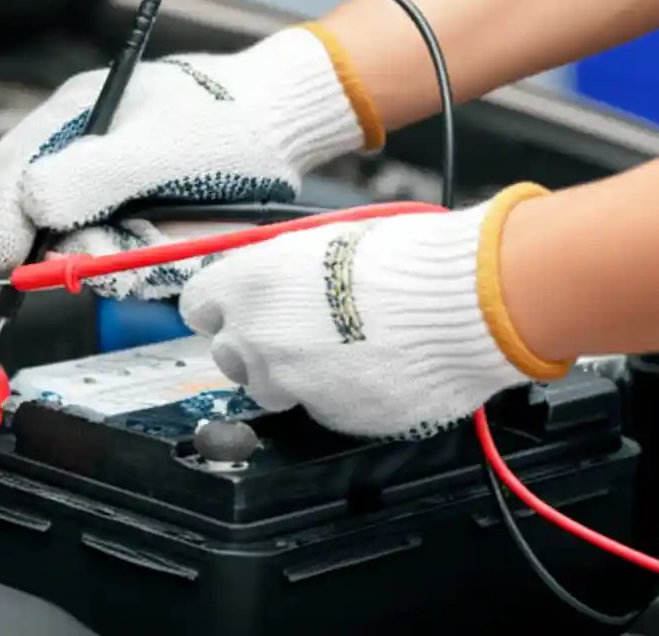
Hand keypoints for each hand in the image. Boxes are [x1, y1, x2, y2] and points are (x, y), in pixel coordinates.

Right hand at [0, 26, 382, 298]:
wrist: (283, 129)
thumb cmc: (228, 119)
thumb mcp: (160, 143)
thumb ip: (94, 174)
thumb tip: (33, 204)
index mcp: (73, 121)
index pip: (9, 173)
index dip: (1, 219)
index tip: (7, 258)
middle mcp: (81, 161)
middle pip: (36, 221)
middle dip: (65, 249)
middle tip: (105, 259)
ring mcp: (109, 198)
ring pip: (81, 250)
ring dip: (109, 262)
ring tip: (152, 249)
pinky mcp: (137, 228)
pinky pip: (121, 262)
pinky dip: (141, 267)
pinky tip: (170, 251)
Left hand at [178, 188, 569, 439]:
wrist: (462, 303)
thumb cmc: (404, 259)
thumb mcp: (325, 242)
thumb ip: (279, 272)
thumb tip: (268, 285)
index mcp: (249, 282)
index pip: (196, 306)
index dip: (221, 308)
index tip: (238, 309)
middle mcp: (255, 336)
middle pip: (227, 354)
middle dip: (256, 345)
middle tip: (302, 330)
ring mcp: (289, 382)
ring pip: (269, 389)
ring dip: (294, 376)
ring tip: (344, 350)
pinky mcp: (327, 416)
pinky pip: (319, 409)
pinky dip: (337, 396)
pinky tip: (372, 368)